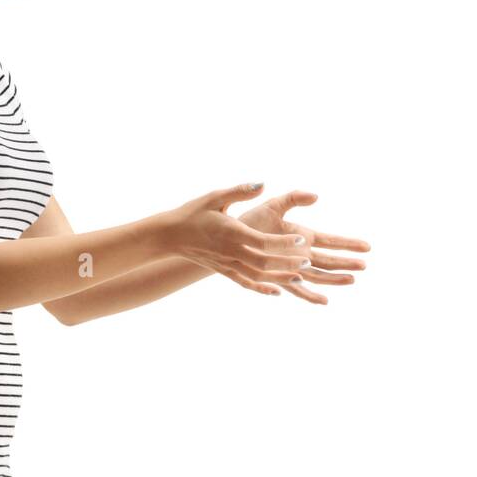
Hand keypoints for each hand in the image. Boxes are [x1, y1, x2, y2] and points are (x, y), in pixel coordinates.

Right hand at [164, 182, 310, 296]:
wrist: (169, 235)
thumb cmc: (192, 213)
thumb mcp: (214, 197)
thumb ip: (240, 191)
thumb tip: (262, 184)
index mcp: (230, 231)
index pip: (262, 241)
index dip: (284, 242)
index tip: (303, 239)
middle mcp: (230, 250)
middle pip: (263, 262)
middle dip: (287, 263)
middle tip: (308, 261)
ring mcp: (226, 263)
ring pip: (257, 275)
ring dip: (279, 278)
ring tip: (300, 278)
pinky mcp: (223, 270)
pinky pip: (245, 282)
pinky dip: (261, 288)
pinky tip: (276, 291)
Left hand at [236, 189, 369, 304]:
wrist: (227, 238)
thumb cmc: (250, 221)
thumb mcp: (273, 206)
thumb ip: (294, 199)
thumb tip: (316, 195)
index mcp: (302, 236)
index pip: (330, 241)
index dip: (348, 244)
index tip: (367, 246)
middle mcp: (299, 253)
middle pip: (328, 260)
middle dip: (346, 263)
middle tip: (364, 265)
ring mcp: (290, 266)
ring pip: (317, 275)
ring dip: (333, 279)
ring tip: (351, 280)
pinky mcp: (278, 276)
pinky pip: (296, 288)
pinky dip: (309, 294)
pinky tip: (323, 301)